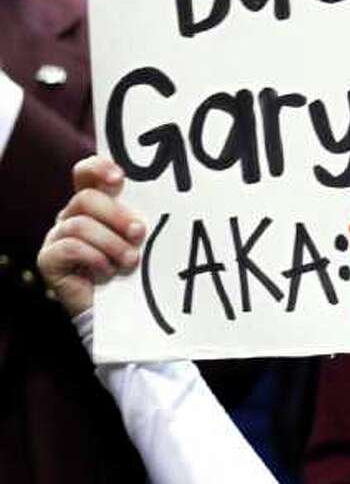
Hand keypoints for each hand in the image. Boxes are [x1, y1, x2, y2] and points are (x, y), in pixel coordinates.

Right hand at [37, 155, 143, 317]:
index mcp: (92, 206)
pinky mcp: (50, 259)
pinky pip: (70, 247)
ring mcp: (57, 237)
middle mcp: (71, 216)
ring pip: (80, 224)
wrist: (123, 314)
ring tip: (130, 262)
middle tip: (139, 233)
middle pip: (85, 198)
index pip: (85, 174)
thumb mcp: (141, 243)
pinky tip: (108, 272)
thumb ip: (140, 220)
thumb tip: (164, 202)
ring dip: (111, 243)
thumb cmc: (135, 273)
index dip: (98, 168)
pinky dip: (94, 258)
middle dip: (116, 215)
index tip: (120, 178)